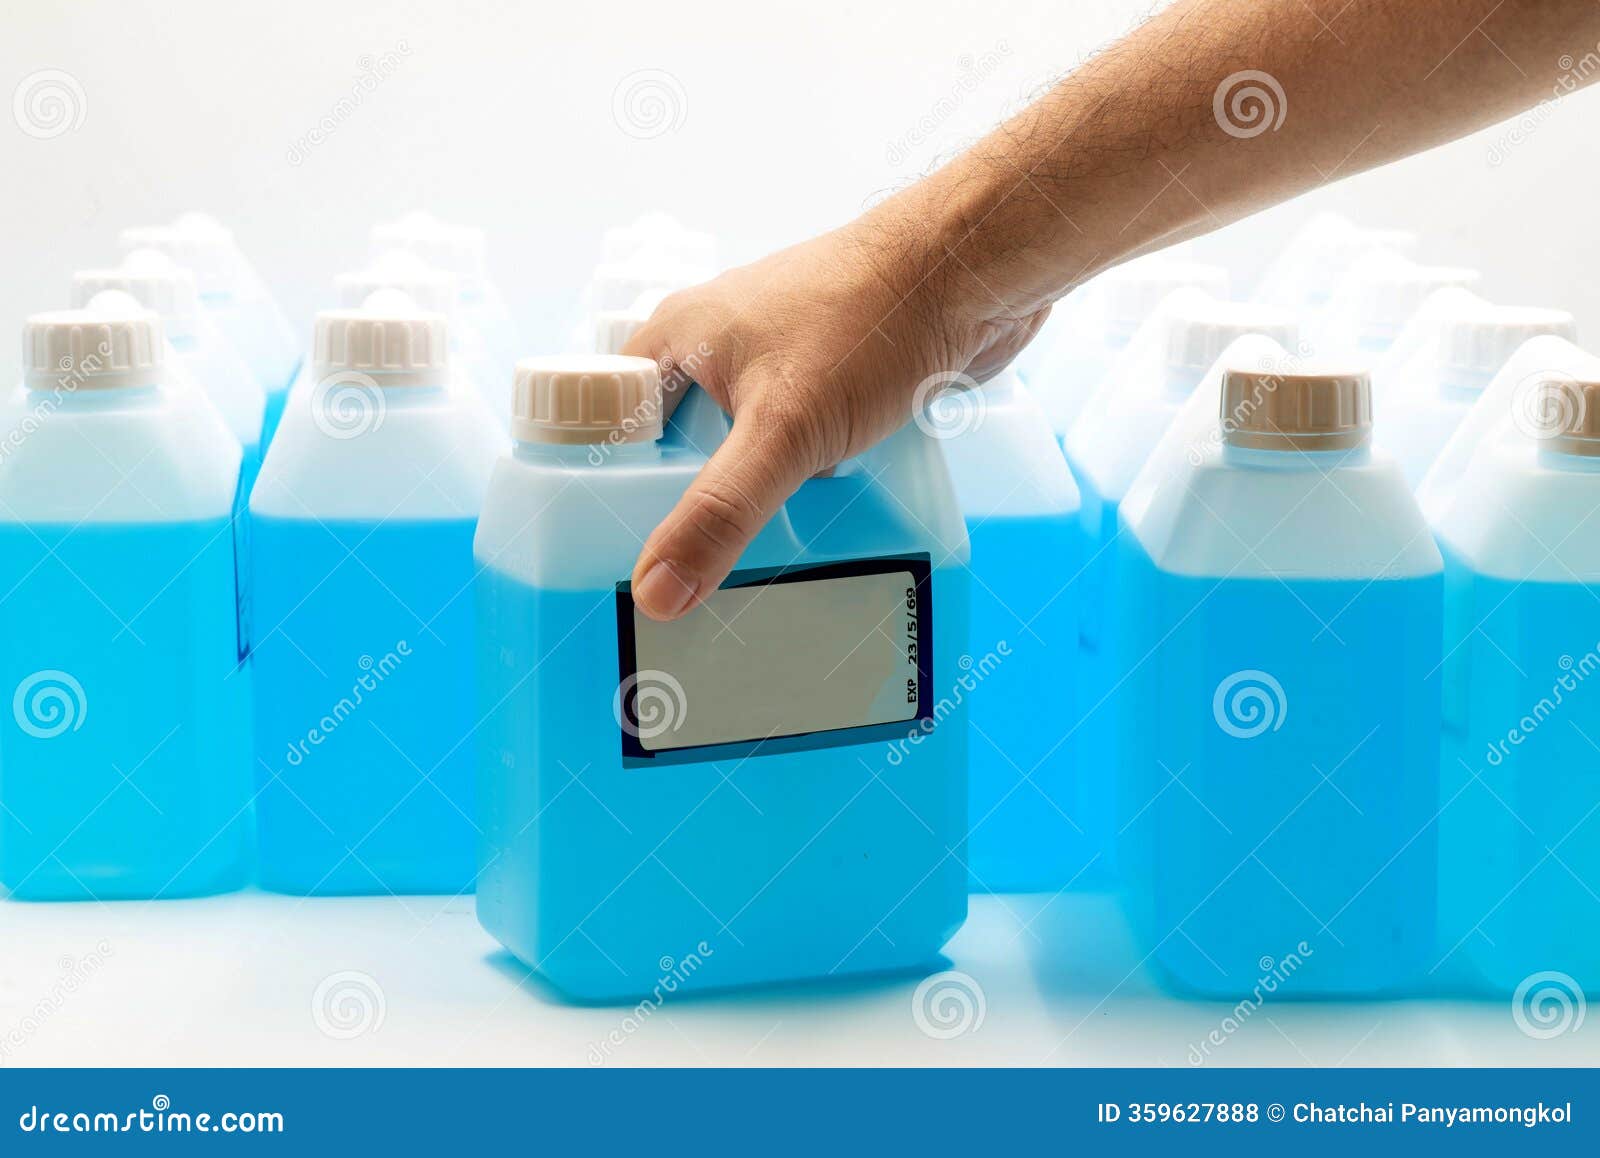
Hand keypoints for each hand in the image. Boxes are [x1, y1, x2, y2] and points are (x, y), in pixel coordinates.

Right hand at [623, 211, 1047, 620]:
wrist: (972, 273)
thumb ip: (719, 512)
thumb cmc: (868, 321)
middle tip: (683, 582)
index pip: (608, 423)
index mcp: (676, 337)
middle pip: (676, 447)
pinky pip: (796, 446)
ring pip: (743, 450)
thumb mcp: (781, 431)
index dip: (605, 486)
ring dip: (751, 499)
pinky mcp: (829, 380)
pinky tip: (814, 524)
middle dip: (685, 507)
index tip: (612, 553)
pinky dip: (802, 482)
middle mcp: (717, 346)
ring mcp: (776, 362)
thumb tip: (656, 594)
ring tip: (746, 567)